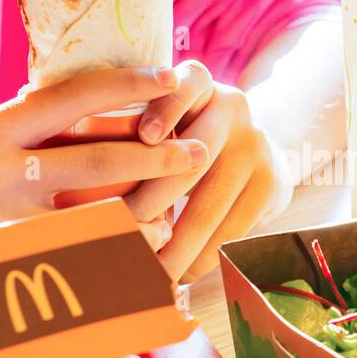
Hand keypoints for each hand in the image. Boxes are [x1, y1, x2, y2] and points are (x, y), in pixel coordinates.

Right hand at [0, 66, 208, 251]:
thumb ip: (27, 128)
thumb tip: (89, 110)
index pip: (73, 97)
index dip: (128, 84)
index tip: (171, 75)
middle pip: (97, 160)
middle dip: (156, 156)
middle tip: (199, 151)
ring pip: (92, 218)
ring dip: (142, 217)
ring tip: (178, 213)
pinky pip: (66, 265)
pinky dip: (106, 264)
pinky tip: (139, 266)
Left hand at [124, 60, 292, 281]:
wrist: (261, 145)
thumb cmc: (189, 133)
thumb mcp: (170, 115)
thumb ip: (139, 133)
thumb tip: (86, 183)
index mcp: (199, 83)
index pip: (185, 86)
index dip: (168, 109)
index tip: (146, 137)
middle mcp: (232, 107)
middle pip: (193, 159)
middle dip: (150, 203)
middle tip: (116, 236)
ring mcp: (255, 146)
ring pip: (209, 206)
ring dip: (174, 247)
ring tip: (144, 272)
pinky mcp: (270, 184)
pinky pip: (231, 229)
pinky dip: (203, 257)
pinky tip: (181, 274)